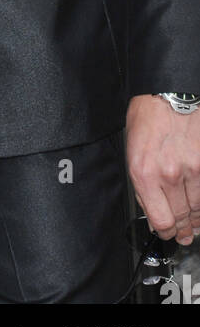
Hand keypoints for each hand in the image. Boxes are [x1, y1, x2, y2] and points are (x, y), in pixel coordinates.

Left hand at [127, 94, 199, 243]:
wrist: (168, 92)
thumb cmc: (148, 116)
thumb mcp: (132, 151)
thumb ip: (143, 185)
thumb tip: (153, 210)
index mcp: (145, 173)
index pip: (160, 221)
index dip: (165, 232)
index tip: (168, 233)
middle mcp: (169, 174)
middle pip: (181, 218)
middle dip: (183, 229)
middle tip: (185, 233)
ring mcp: (193, 169)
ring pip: (198, 208)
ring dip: (197, 218)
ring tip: (195, 222)